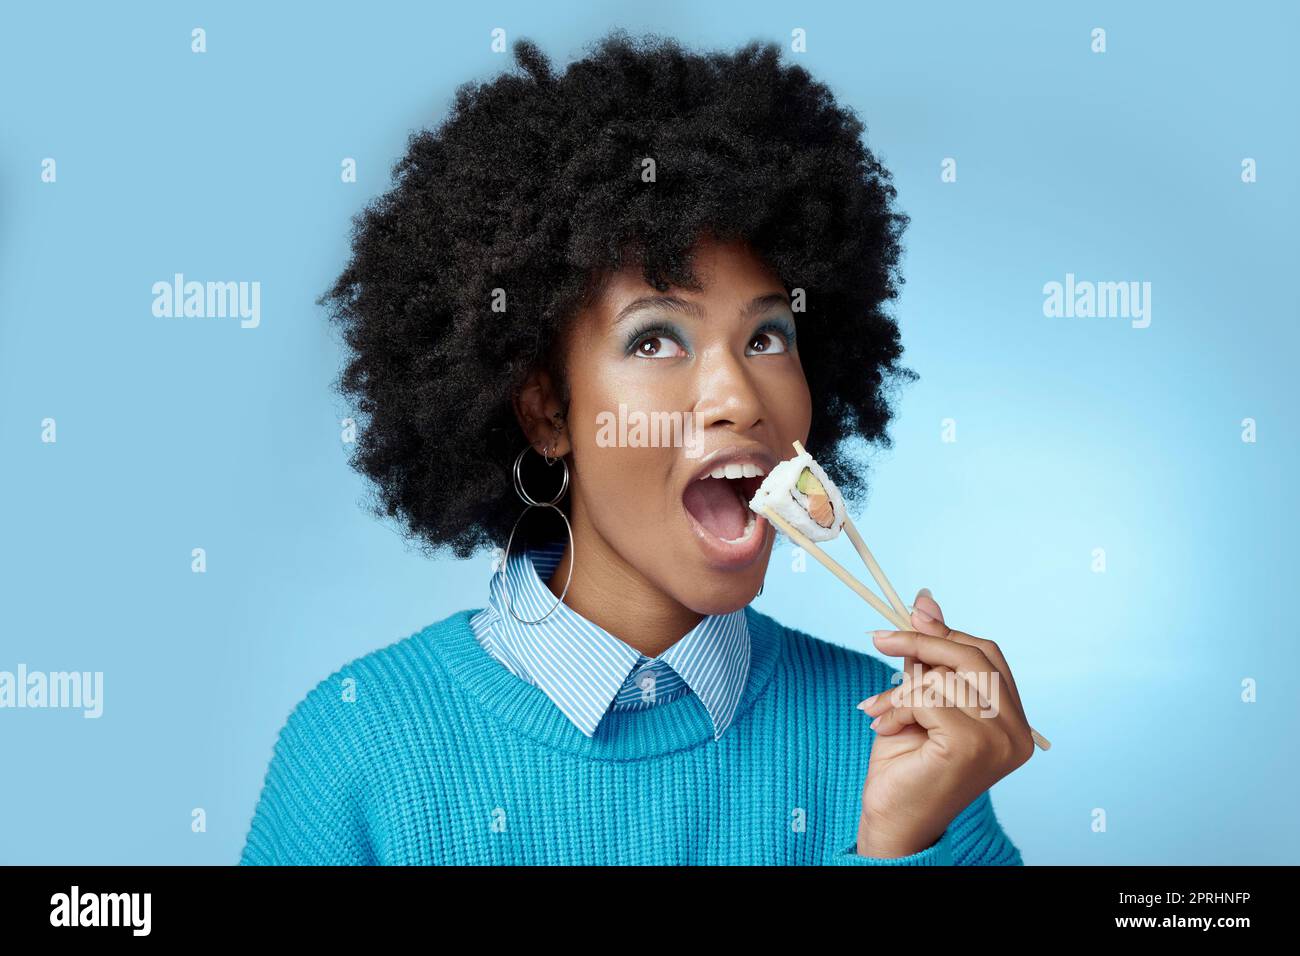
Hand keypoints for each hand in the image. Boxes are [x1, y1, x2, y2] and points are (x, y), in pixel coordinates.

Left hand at [854, 588, 1034, 857]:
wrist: (892, 820)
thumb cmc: (907, 763)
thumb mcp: (919, 698)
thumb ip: (929, 657)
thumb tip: (926, 600)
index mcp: (1014, 721)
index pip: (987, 655)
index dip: (946, 632)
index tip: (910, 614)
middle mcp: (1017, 732)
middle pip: (972, 656)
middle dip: (921, 641)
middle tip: (879, 638)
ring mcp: (999, 741)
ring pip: (944, 677)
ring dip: (900, 689)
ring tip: (880, 714)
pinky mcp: (972, 746)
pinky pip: (927, 698)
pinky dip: (896, 706)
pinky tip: (883, 727)